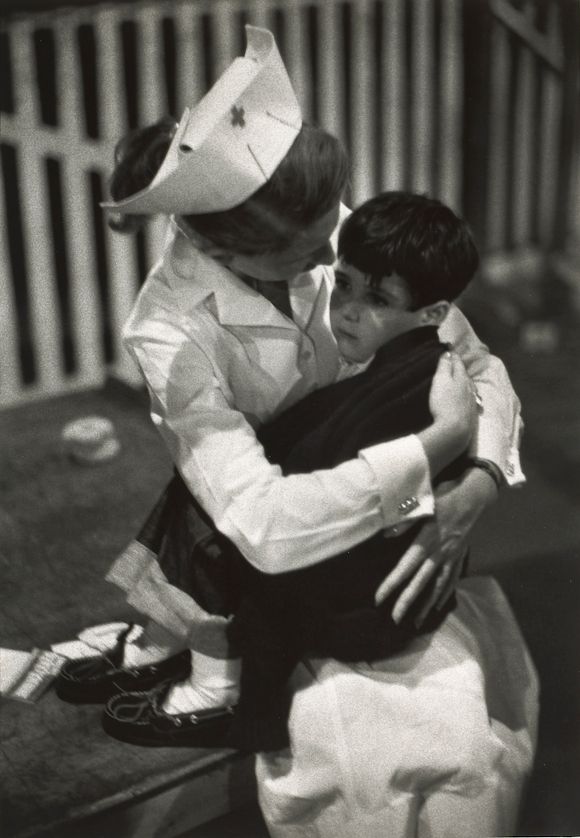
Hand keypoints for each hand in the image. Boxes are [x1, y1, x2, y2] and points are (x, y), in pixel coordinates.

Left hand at [375, 469, 496, 621]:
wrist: (475, 496)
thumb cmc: (445, 498)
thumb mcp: (423, 504)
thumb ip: (405, 521)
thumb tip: (386, 535)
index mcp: (426, 540)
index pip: (405, 567)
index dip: (392, 583)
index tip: (380, 599)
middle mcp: (439, 552)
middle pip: (421, 581)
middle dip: (407, 601)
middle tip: (395, 619)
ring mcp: (452, 556)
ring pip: (438, 585)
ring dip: (426, 604)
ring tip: (416, 622)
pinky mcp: (460, 555)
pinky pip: (452, 579)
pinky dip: (445, 593)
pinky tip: (438, 605)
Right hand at [429, 351, 477, 442]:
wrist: (454, 430)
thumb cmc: (444, 403)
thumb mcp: (440, 381)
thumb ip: (444, 366)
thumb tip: (448, 353)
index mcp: (462, 378)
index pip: (457, 363)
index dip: (452, 355)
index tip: (448, 348)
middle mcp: (469, 388)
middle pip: (465, 374)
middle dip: (459, 367)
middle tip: (454, 362)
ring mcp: (471, 402)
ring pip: (469, 387)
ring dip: (464, 381)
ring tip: (460, 379)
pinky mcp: (470, 414)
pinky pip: (470, 399)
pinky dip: (467, 394)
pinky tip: (466, 398)